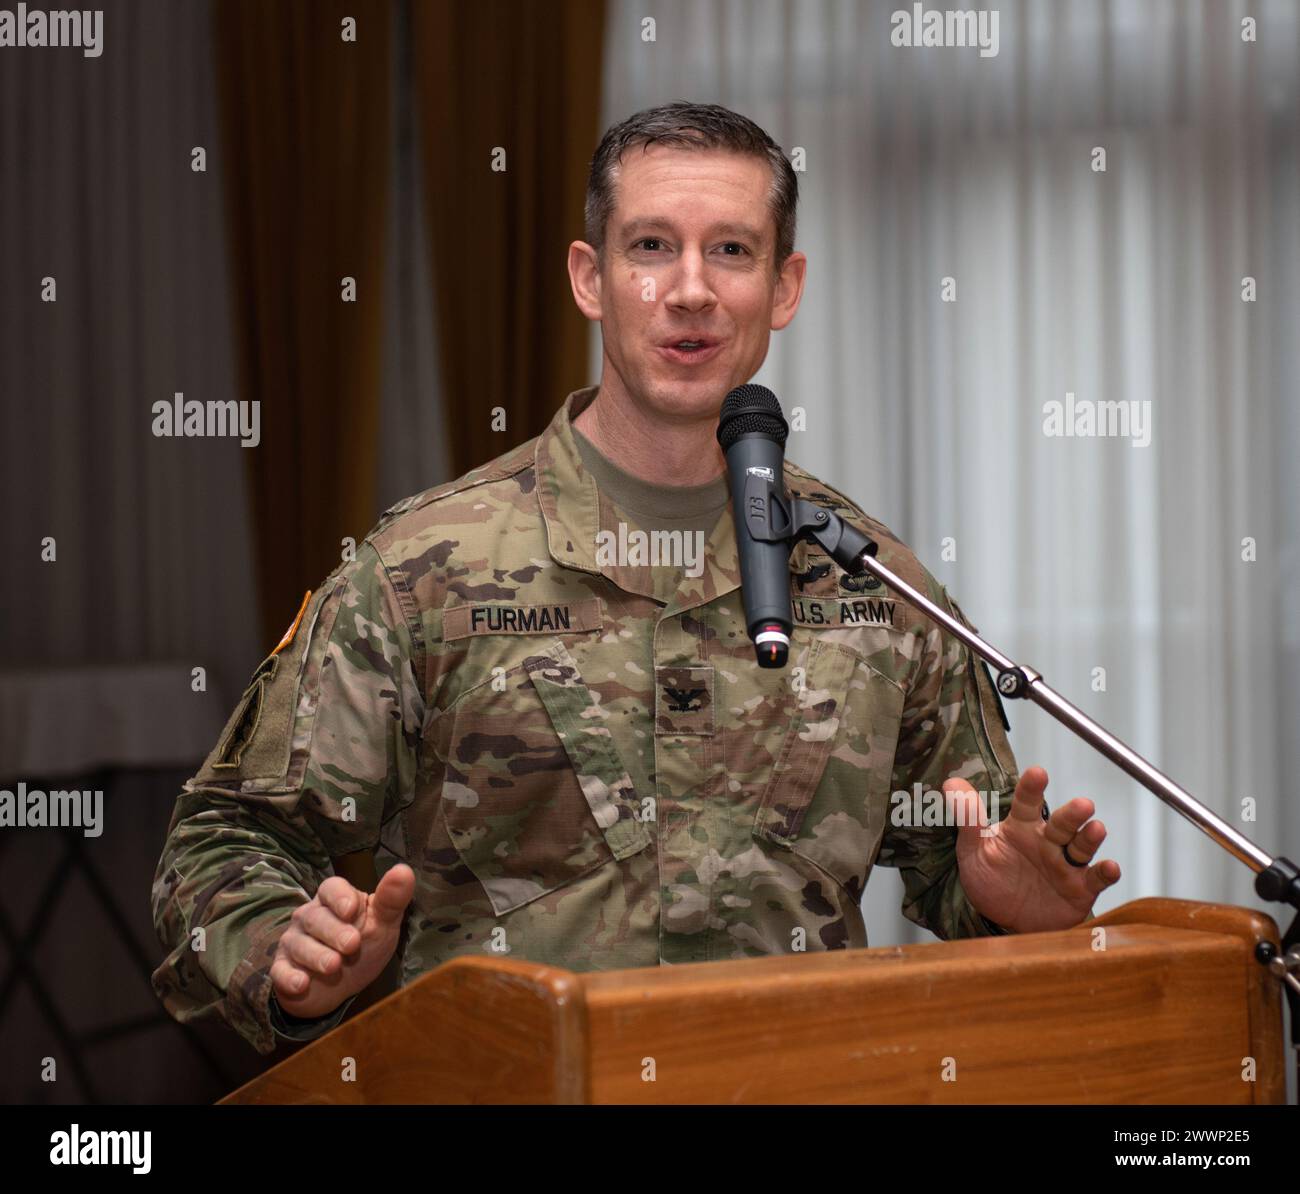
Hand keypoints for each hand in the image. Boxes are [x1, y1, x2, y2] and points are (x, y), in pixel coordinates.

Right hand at [269, 863, 414, 1019]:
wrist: (340, 986)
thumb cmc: (364, 946)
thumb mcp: (383, 924)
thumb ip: (392, 900)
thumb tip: (404, 870)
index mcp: (335, 900)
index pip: (331, 888)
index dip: (340, 897)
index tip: (352, 910)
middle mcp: (310, 916)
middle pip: (315, 917)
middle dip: (333, 931)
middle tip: (352, 944)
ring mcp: (294, 942)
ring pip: (299, 944)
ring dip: (316, 955)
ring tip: (334, 966)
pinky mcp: (282, 969)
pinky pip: (280, 971)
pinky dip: (289, 978)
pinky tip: (300, 984)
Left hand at [945, 766, 1120, 932]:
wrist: (1003, 921)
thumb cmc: (991, 879)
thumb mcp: (973, 850)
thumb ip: (967, 818)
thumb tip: (951, 785)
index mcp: (1021, 827)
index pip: (1026, 802)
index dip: (1032, 787)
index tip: (1037, 773)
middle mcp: (1047, 841)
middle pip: (1062, 823)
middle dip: (1072, 814)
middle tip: (1082, 805)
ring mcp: (1065, 865)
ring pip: (1082, 846)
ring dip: (1091, 838)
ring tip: (1096, 828)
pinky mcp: (1079, 889)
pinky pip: (1096, 879)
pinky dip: (1105, 873)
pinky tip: (1110, 868)